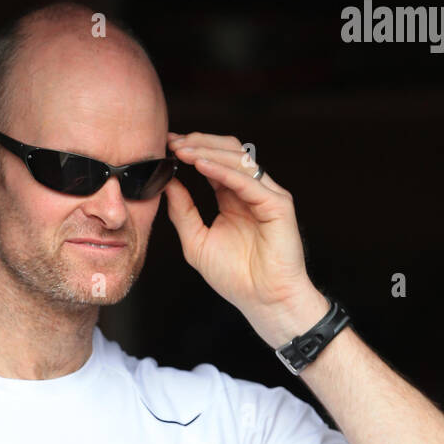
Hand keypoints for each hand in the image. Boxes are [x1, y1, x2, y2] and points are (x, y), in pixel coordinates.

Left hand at [164, 131, 327, 347]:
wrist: (263, 301)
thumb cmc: (235, 277)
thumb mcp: (197, 241)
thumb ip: (183, 212)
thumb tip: (166, 183)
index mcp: (232, 198)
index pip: (213, 162)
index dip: (191, 150)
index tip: (166, 145)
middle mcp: (251, 191)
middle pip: (227, 151)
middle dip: (198, 143)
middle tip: (172, 142)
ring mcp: (266, 195)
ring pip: (238, 159)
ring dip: (207, 151)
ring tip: (182, 150)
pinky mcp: (278, 204)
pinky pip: (248, 181)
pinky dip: (223, 171)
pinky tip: (201, 165)